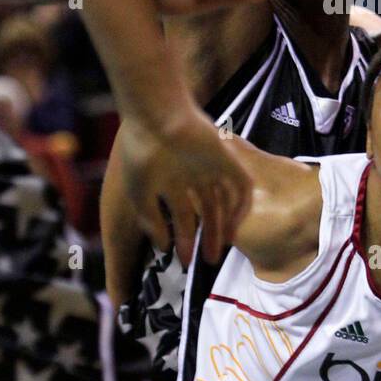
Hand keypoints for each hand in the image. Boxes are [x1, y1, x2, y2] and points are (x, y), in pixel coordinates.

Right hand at [119, 101, 251, 268]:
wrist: (157, 118)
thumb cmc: (141, 154)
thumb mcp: (140, 194)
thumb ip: (151, 220)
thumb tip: (162, 246)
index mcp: (171, 181)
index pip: (182, 214)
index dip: (182, 238)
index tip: (182, 260)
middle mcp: (192, 175)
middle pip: (206, 212)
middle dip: (205, 237)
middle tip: (207, 262)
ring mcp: (211, 167)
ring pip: (222, 202)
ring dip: (223, 227)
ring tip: (220, 250)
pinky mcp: (226, 159)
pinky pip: (240, 186)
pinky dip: (240, 206)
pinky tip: (234, 227)